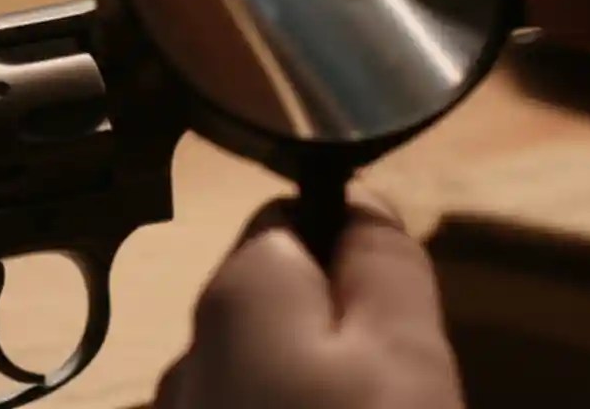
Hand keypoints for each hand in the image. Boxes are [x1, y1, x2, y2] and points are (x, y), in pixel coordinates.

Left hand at [153, 196, 461, 408]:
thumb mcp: (406, 359)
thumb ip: (385, 268)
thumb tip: (360, 200)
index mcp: (231, 295)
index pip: (288, 221)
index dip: (351, 253)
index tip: (394, 319)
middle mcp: (183, 351)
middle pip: (274, 305)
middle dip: (332, 333)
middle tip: (389, 394)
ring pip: (261, 374)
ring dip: (305, 388)